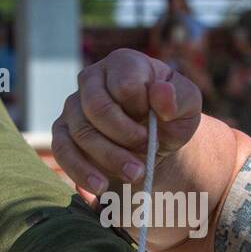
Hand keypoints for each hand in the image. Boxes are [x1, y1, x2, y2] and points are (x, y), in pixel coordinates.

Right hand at [51, 48, 201, 196]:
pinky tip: (100, 187)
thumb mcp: (188, 107)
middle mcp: (92, 79)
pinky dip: (80, 171)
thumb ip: (180, 98)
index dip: (140, 109)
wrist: (156, 141)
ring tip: (135, 175)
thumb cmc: (171, 117)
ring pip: (80, 132)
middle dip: (123, 137)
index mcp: (123, 63)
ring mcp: (74, 105)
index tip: (155, 125)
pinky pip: (62, 150)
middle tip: (147, 153)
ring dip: (108, 158)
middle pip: (96, 108)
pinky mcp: (64, 131)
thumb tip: (160, 93)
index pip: (124, 83)